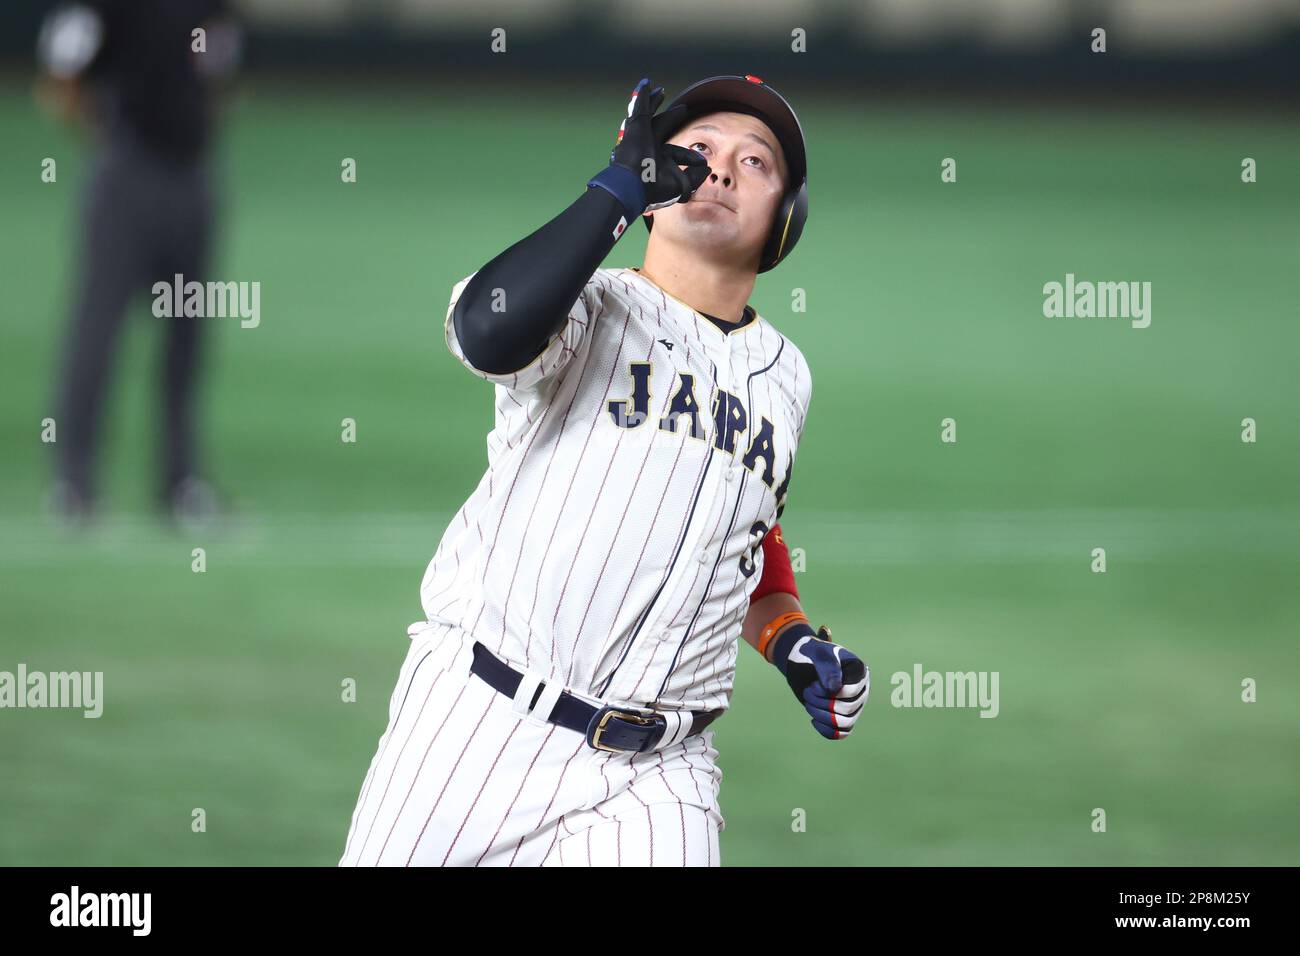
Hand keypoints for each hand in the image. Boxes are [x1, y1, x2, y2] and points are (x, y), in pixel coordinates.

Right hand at [588, 76, 711, 218]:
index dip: (688, 157)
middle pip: (660, 128)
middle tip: (683, 109)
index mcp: (657, 162)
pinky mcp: (636, 127)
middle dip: (671, 118)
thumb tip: (706, 167)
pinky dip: (642, 96)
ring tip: (659, 91)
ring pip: (648, 115)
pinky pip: (640, 107)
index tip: (702, 162)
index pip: (675, 153)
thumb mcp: (682, 185)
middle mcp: (647, 148)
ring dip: (653, 102)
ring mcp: (640, 136)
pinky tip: (646, 83)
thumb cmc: (655, 189)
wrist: (635, 186)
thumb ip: (695, 177)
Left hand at [772, 625, 868, 739]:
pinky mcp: (844, 716)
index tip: (814, 684)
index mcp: (859, 672)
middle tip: (807, 692)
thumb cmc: (812, 655)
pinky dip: (827, 731)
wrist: (803, 663)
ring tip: (809, 704)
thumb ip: (828, 667)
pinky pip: (842, 733)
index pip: (851, 691)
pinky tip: (814, 720)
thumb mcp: (818, 654)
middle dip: (822, 703)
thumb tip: (835, 689)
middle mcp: (861, 690)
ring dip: (822, 717)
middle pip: (848, 709)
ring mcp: (854, 705)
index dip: (830, 693)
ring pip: (845, 722)